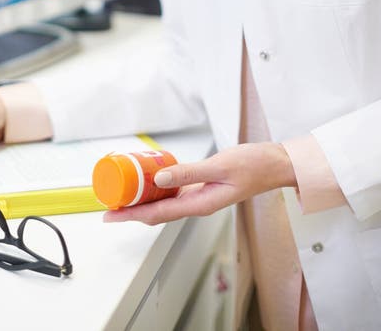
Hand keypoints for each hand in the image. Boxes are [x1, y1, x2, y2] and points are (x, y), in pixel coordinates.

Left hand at [103, 142, 296, 225]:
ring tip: (120, 196)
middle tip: (107, 207)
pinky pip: (173, 193)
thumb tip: (158, 180)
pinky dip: (156, 190)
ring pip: (163, 204)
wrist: (273, 165)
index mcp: (200, 204)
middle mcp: (196, 204)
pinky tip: (147, 182)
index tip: (111, 216)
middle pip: (156, 213)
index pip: (158, 214)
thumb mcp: (219, 166)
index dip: (131, 216)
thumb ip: (189, 173)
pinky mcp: (200, 188)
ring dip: (141, 202)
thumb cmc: (252, 166)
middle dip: (131, 212)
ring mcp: (198, 197)